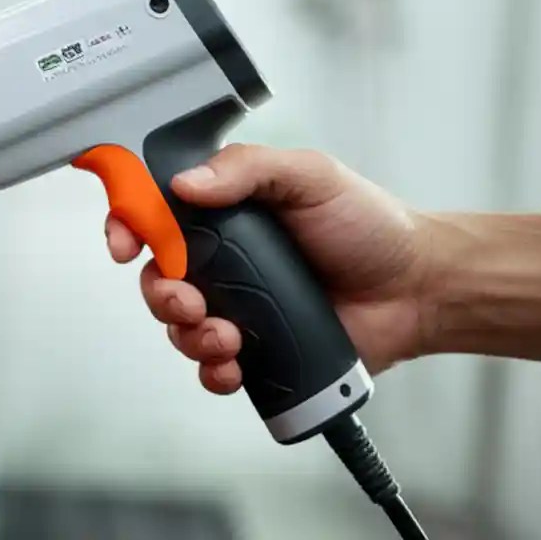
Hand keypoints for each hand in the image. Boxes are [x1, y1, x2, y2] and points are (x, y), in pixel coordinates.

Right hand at [106, 143, 436, 394]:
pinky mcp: (255, 349)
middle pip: (156, 277)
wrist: (416, 289)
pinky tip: (232, 366)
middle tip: (188, 301)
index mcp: (224, 211)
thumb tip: (187, 183)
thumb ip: (248, 169)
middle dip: (160, 294)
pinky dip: (212, 371)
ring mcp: (236, 306)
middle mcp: (222, 260)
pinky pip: (212, 367)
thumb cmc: (368, 226)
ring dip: (188, 336)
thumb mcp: (310, 176)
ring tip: (226, 336)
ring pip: (178, 327)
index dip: (127, 224)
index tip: (124, 242)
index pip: (155, 212)